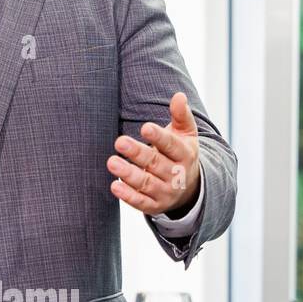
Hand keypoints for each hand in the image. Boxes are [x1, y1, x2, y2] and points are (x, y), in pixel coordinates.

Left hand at [107, 91, 200, 216]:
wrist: (190, 187)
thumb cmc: (181, 153)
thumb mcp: (186, 134)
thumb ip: (181, 116)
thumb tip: (179, 96)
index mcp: (185, 154)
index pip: (172, 145)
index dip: (159, 137)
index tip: (145, 127)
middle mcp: (177, 175)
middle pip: (155, 163)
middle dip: (137, 153)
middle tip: (119, 141)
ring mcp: (166, 192)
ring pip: (146, 183)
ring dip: (128, 174)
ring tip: (111, 162)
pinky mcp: (155, 205)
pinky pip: (141, 202)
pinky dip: (128, 196)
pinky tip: (114, 186)